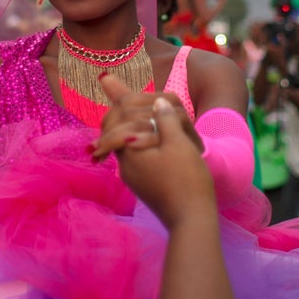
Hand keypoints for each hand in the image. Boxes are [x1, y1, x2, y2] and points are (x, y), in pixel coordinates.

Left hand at [99, 77, 216, 229]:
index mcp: (128, 149)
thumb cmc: (186, 179)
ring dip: (128, 125)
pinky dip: (138, 140)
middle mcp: (125, 163)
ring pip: (123, 142)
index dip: (119, 98)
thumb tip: (159, 103)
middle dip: (119, 112)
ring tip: (135, 112)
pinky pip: (134, 154)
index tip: (106, 78)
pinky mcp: (143, 184)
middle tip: (118, 93)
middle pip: (114, 129)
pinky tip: (150, 135)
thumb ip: (165, 119)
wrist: (192, 220)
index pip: (114, 117)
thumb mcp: (178, 143)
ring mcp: (133, 176)